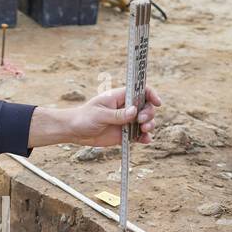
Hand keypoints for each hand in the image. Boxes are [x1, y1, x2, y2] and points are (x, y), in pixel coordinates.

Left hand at [27, 85, 161, 148]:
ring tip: (144, 131)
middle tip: (141, 121)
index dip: (151, 95)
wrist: (74, 131)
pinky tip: (145, 140)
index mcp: (120, 97)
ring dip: (149, 126)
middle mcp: (126, 108)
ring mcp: (126, 121)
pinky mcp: (124, 134)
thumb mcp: (100, 115)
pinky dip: (144, 138)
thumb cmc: (84, 117)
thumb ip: (117, 114)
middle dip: (148, 114)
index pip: (141, 91)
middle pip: (147, 107)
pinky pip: (139, 135)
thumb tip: (134, 112)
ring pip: (145, 122)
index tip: (157, 102)